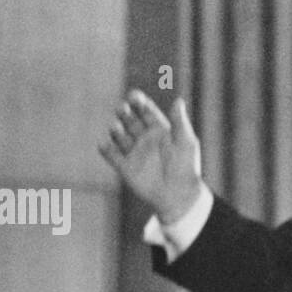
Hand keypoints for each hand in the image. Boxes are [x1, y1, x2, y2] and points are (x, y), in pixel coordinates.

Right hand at [99, 91, 204, 223]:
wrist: (178, 195)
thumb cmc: (186, 168)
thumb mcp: (186, 142)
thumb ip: (180, 122)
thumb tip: (178, 101)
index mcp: (160, 130)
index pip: (146, 111)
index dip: (139, 102)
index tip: (133, 96)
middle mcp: (145, 139)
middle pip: (130, 120)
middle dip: (124, 112)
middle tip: (122, 108)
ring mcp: (135, 153)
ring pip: (119, 135)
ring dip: (116, 129)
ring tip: (116, 127)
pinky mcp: (126, 168)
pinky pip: (112, 156)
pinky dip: (106, 149)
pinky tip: (104, 144)